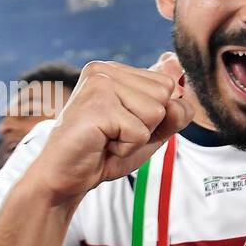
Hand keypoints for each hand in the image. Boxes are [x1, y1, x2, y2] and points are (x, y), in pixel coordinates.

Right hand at [29, 55, 193, 203]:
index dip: (156, 117)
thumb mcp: (150, 130)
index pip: (168, 86)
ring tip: (108, 138)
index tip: (125, 126)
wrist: (67, 176)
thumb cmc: (106, 153)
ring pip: (156, 112)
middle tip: (116, 134)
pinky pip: (140, 132)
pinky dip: (126, 148)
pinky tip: (102, 144)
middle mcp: (105, 70)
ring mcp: (99, 83)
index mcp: (116, 70)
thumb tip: (179, 68)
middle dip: (149, 126)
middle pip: (165, 96)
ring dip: (137, 137)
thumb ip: (171, 106)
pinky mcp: (97, 104)